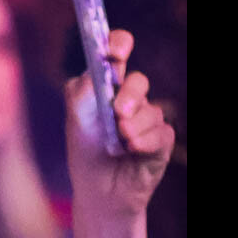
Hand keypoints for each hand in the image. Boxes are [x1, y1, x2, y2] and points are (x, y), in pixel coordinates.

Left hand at [65, 29, 175, 224]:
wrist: (99, 192)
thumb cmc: (85, 153)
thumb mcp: (76, 120)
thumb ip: (82, 90)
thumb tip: (98, 67)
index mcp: (106, 87)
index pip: (117, 52)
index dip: (119, 44)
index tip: (116, 52)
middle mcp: (129, 98)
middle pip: (138, 81)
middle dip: (129, 95)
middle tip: (118, 113)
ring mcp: (147, 117)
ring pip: (150, 110)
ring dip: (133, 127)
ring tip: (121, 144)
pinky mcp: (161, 138)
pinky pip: (160, 132)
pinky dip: (144, 142)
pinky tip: (133, 152)